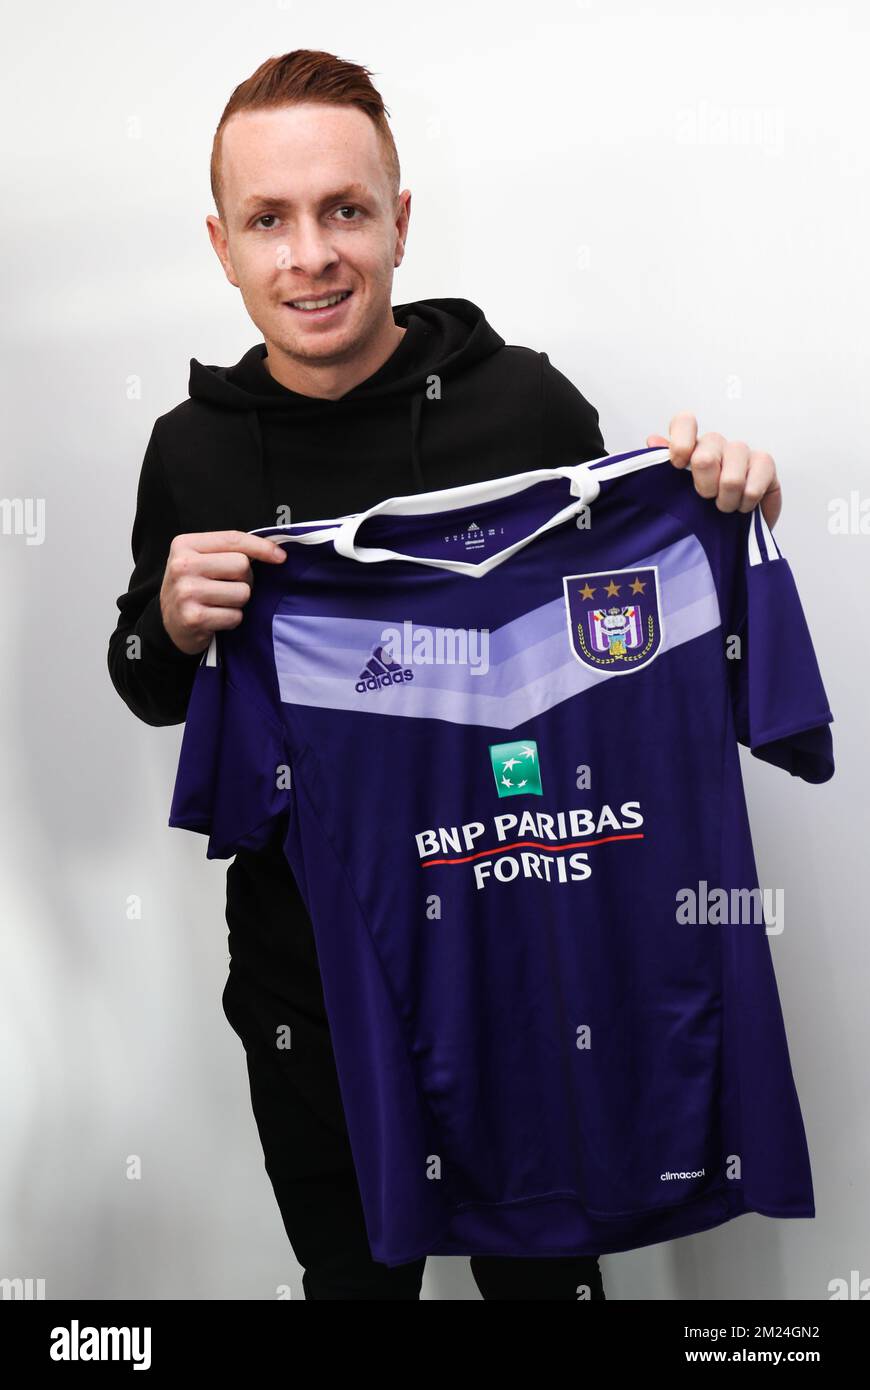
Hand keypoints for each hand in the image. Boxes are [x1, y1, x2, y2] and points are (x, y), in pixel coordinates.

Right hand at [159, 530, 286, 655]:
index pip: (233, 539)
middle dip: (245, 579)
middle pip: (242, 566)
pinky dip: (231, 619)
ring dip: (238, 602)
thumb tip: (276, 553)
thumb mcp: (200, 560)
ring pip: (242, 593)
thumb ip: (228, 550)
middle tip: (229, 587)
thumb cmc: (192, 587)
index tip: (280, 556)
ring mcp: (186, 592)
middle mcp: (182, 566)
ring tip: (220, 603)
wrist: (168, 624)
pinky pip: (235, 616)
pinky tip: (216, 618)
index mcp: (185, 545)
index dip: (262, 547)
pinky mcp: (194, 617)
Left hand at [647, 412, 781, 528]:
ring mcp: (741, 452)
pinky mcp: (765, 463)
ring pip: (731, 478)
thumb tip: (652, 440)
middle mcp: (716, 445)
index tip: (678, 465)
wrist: (733, 529)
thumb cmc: (701, 508)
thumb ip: (661, 467)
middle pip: (705, 457)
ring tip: (724, 507)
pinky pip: (753, 486)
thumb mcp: (676, 491)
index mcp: (692, 446)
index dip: (681, 442)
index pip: (685, 422)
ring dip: (726, 501)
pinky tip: (743, 505)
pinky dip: (745, 503)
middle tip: (706, 498)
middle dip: (704, 487)